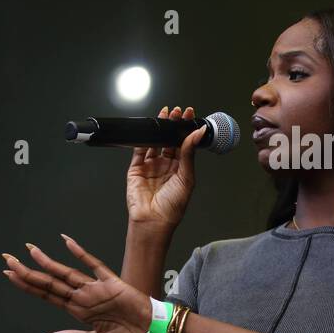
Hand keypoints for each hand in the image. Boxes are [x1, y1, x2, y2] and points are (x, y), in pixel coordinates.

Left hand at [1, 234, 152, 332]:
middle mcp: (83, 297)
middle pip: (50, 282)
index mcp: (79, 311)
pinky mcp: (112, 282)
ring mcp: (96, 288)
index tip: (10, 275)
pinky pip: (93, 265)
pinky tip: (66, 242)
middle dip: (27, 272)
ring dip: (47, 263)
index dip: (28, 286)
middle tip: (7, 260)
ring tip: (29, 251)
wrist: (154, 332)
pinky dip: (80, 253)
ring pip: (65, 273)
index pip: (47, 295)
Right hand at [125, 105, 203, 231]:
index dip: (186, 130)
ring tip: (166, 114)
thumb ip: (188, 153)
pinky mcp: (136, 168)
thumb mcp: (186, 177)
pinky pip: (139, 150)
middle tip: (178, 112)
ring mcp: (151, 166)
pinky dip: (144, 138)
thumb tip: (197, 134)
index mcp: (180, 169)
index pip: (184, 144)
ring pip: (155, 142)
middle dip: (173, 125)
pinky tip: (150, 129)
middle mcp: (166, 166)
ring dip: (159, 128)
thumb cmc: (172, 207)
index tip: (190, 116)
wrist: (153, 221)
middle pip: (169, 140)